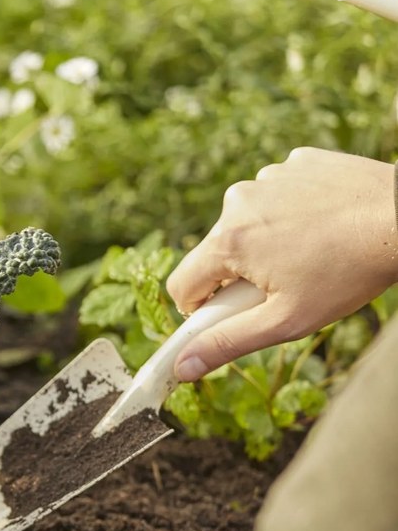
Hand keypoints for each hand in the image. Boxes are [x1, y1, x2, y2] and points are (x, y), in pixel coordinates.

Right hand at [166, 148, 397, 380]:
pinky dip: (289, 214)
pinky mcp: (296, 163)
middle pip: (214, 253)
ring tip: (309, 255)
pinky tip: (321, 225)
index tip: (231, 315)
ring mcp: (268, 177)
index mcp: (228, 241)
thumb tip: (182, 367)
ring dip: (263, 243)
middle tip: (283, 286)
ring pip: (245, 224)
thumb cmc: (348, 274)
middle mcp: (238, 202)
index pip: (182, 285)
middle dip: (238, 275)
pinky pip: (274, 196)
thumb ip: (227, 344)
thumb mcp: (284, 322)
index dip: (201, 309)